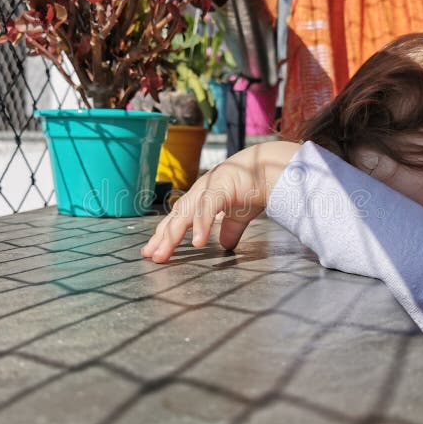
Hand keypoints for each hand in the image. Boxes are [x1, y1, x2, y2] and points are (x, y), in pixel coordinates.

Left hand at [141, 141, 299, 262]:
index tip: (153, 251)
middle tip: (151, 255)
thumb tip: (226, 246)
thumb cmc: (254, 187)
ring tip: (164, 252)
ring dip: (173, 233)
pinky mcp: (222, 186)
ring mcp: (209, 187)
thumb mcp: (239, 215)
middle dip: (162, 237)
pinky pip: (208, 208)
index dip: (165, 234)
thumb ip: (230, 229)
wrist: (271, 168)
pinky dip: (201, 224)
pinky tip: (197, 241)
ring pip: (186, 213)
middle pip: (176, 217)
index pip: (178, 218)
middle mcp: (200, 191)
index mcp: (202, 197)